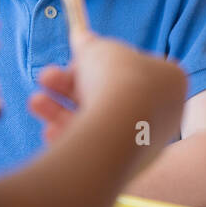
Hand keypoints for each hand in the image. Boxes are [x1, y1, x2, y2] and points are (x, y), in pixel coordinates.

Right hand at [27, 31, 185, 152]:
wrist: (119, 129)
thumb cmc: (115, 80)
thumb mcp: (98, 49)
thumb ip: (90, 45)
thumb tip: (82, 38)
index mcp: (170, 82)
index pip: (133, 68)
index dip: (100, 62)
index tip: (75, 59)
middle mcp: (164, 114)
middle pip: (109, 96)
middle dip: (70, 86)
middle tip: (45, 77)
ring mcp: (147, 143)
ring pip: (97, 123)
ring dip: (59, 111)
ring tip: (35, 102)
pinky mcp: (128, 169)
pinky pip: (95, 149)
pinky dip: (70, 139)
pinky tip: (49, 133)